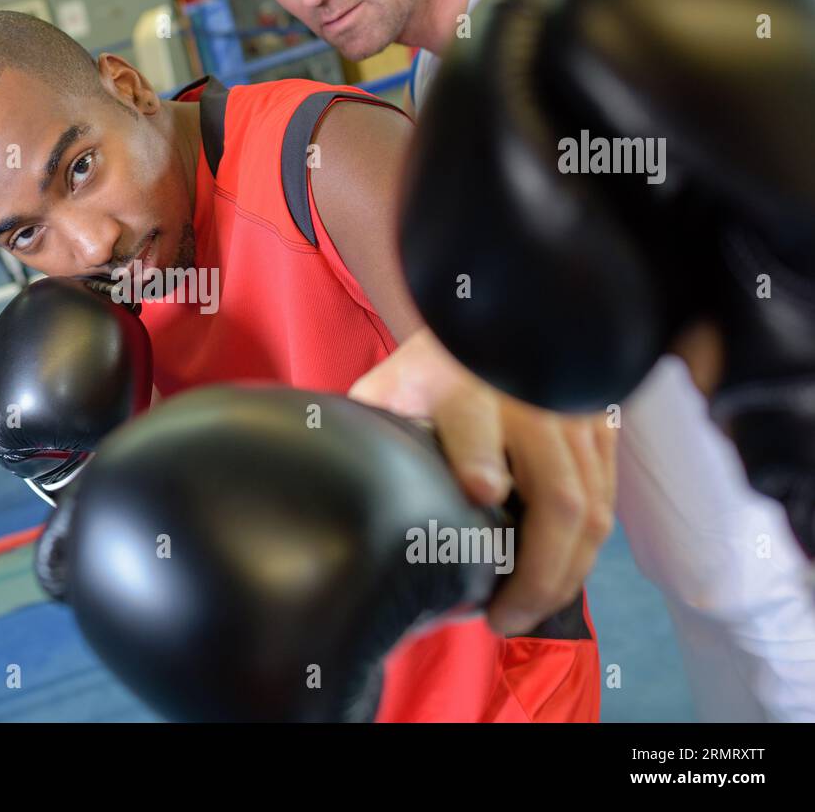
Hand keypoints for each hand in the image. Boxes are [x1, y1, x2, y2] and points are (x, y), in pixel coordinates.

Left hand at [348, 328, 617, 635]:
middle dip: (537, 569)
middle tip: (503, 617)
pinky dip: (584, 552)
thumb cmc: (429, 370)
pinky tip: (556, 582)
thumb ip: (375, 435)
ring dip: (565, 574)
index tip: (480, 491)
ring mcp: (572, 415)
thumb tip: (334, 502)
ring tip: (525, 612)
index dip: (479, 457)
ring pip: (590, 508)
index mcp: (462, 383)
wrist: (493, 321)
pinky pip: (605, 502)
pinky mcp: (601, 429)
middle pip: (555, 492)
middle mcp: (527, 399)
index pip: (476, 422)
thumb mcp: (391, 389)